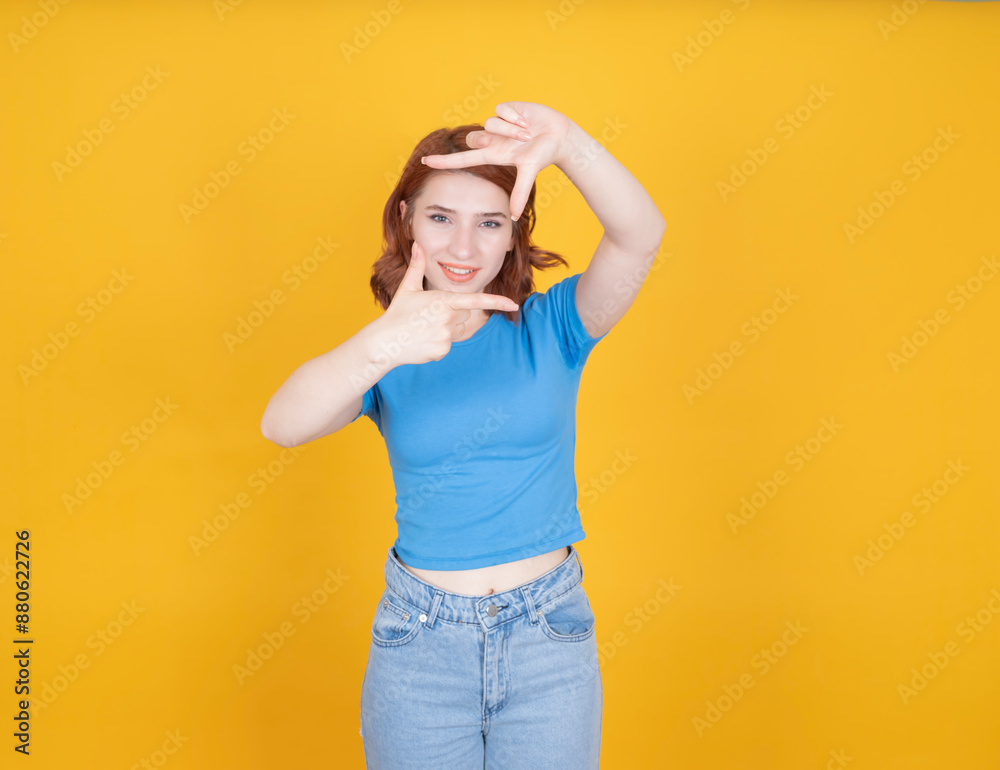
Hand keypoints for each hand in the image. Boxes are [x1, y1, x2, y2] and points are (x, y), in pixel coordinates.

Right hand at [379, 242, 518, 364]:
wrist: (385, 342)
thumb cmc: (397, 313)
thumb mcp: (408, 288)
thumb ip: (417, 266)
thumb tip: (418, 244)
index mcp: (443, 301)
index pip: (475, 301)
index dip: (496, 302)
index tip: (513, 304)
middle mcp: (448, 319)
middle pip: (464, 315)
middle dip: (452, 314)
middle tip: (429, 316)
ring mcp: (446, 336)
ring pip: (457, 330)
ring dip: (446, 329)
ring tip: (425, 328)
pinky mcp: (442, 351)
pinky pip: (449, 345)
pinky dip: (439, 343)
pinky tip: (423, 341)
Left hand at [421, 101, 572, 222]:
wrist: (559, 136)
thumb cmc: (544, 154)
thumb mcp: (529, 172)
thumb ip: (520, 193)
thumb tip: (514, 216)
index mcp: (493, 154)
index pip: (462, 159)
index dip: (443, 161)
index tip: (424, 162)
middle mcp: (492, 139)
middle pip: (473, 137)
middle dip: (491, 138)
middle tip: (515, 141)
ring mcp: (498, 124)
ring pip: (491, 123)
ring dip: (511, 130)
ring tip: (527, 133)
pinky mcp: (506, 108)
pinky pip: (501, 110)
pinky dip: (515, 117)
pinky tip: (526, 120)